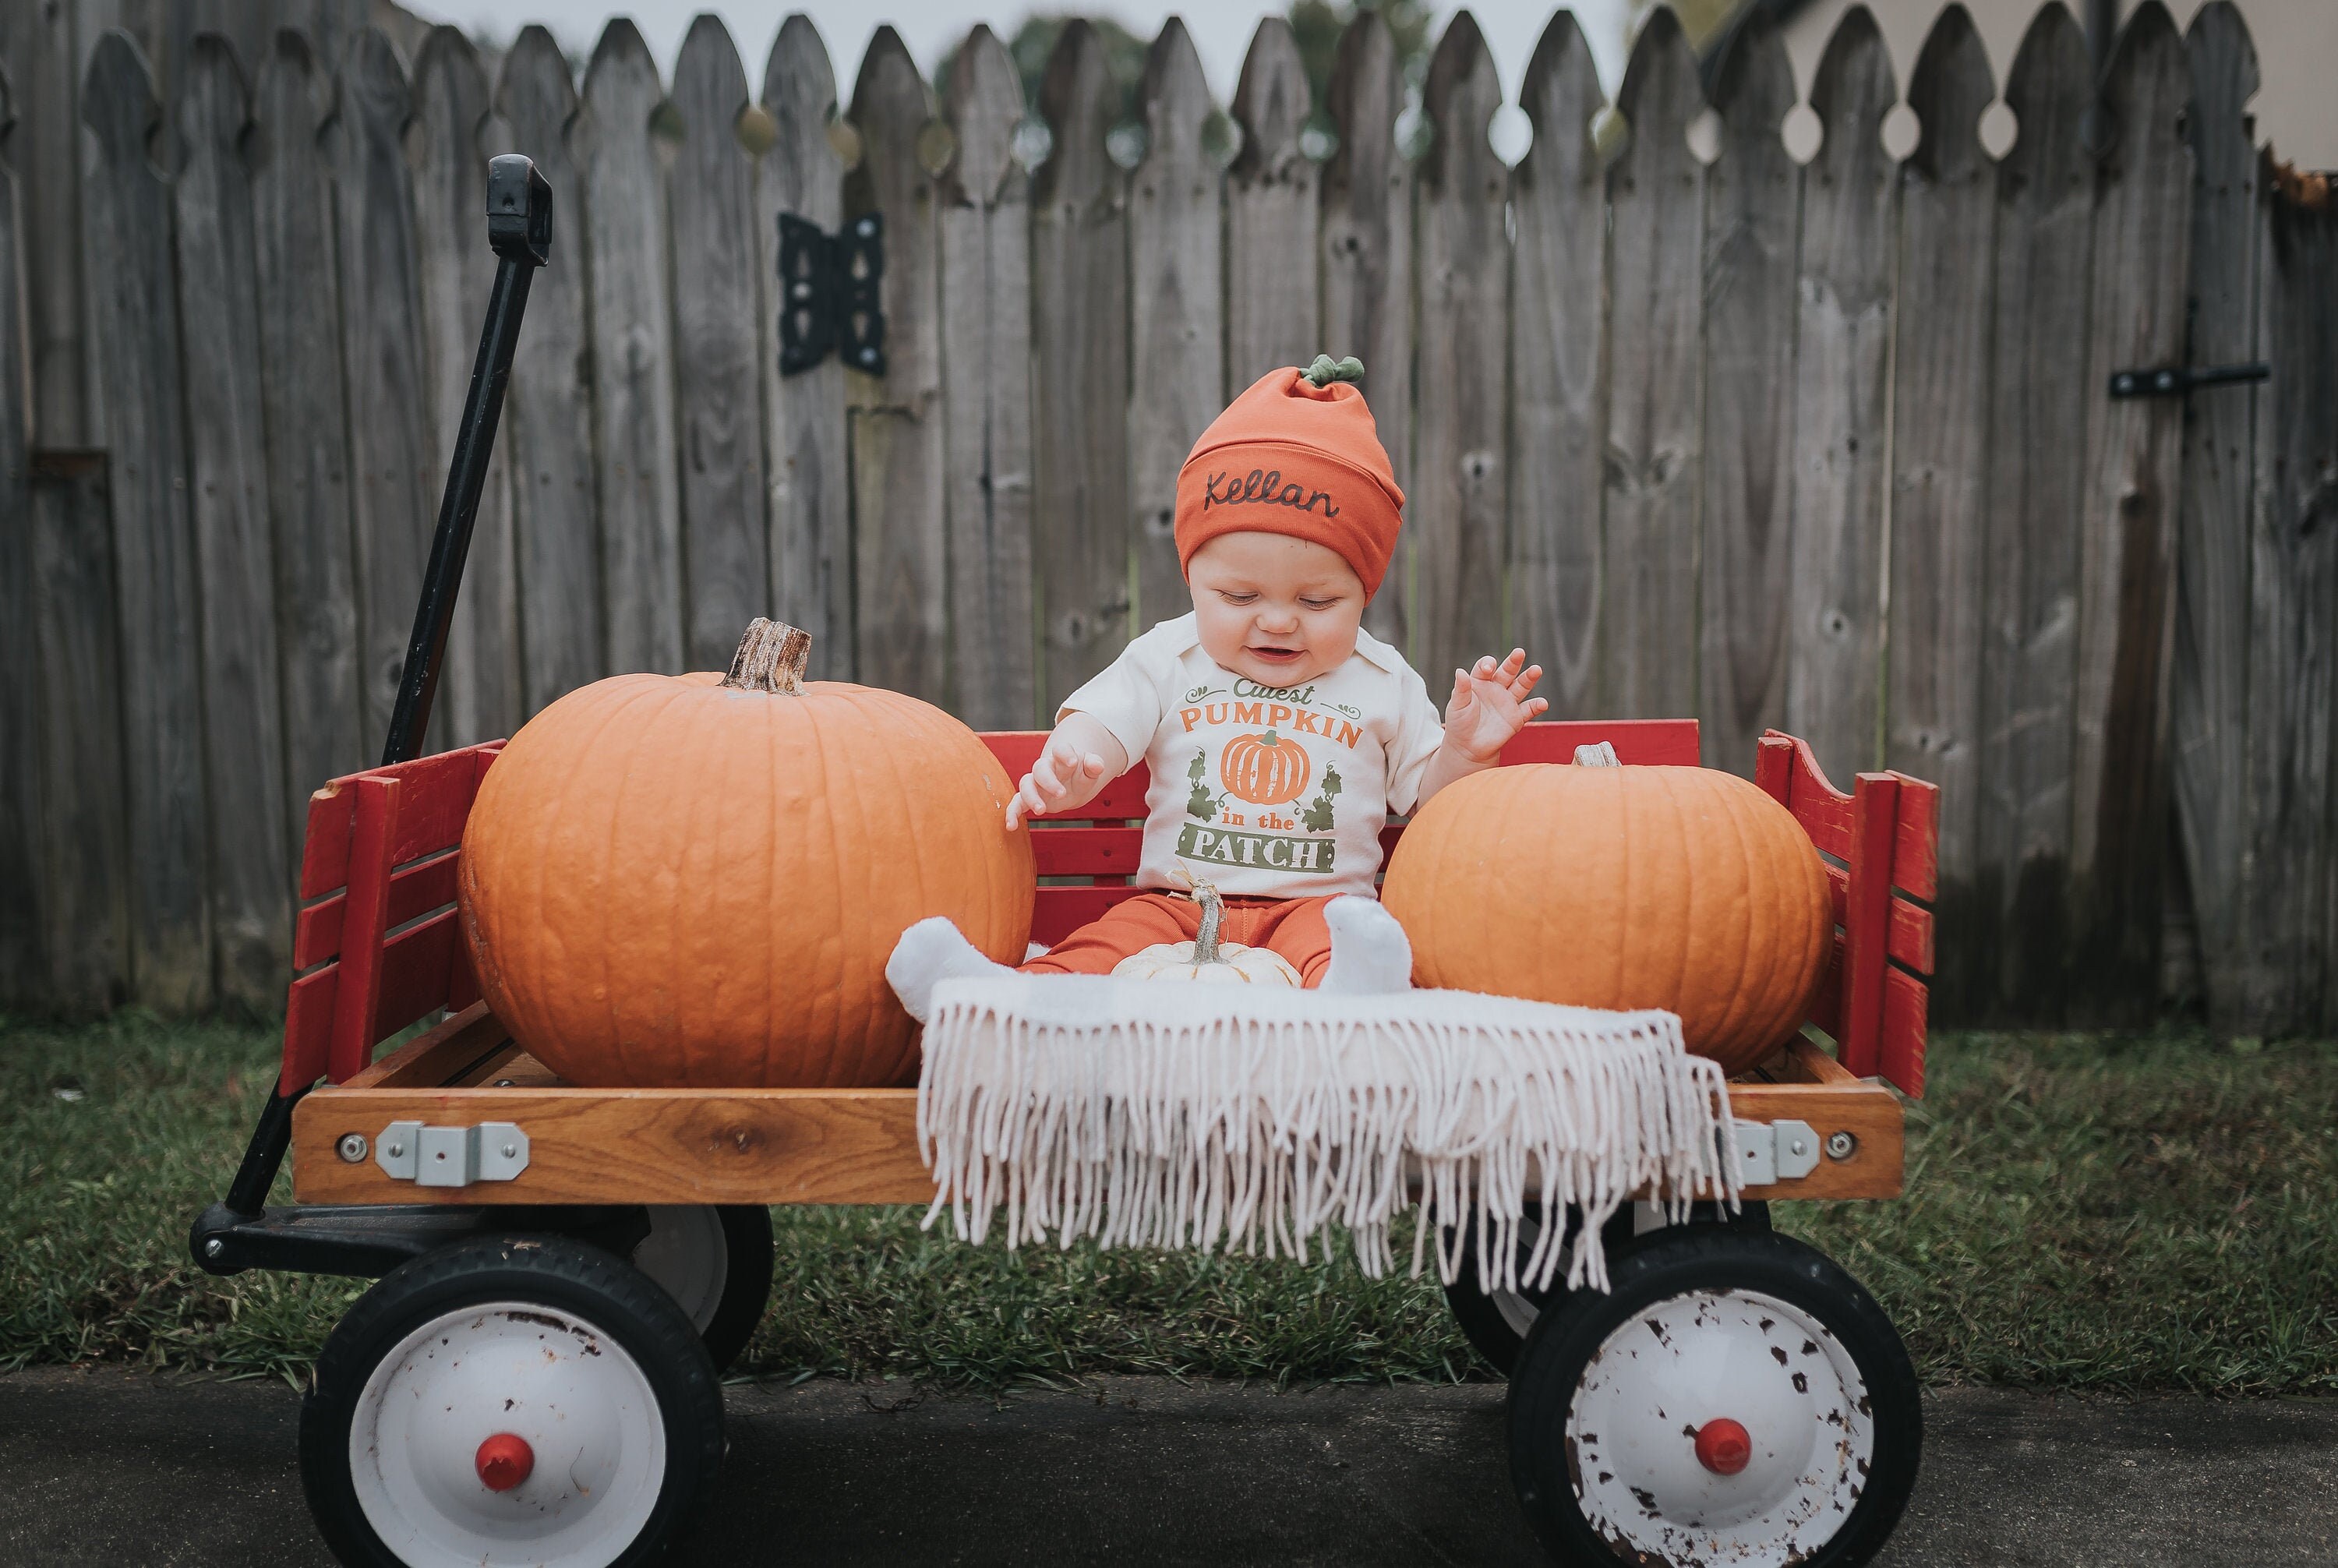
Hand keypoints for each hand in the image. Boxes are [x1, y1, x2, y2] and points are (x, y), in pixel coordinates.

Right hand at [1006, 734, 1109, 828]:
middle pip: (1040, 768)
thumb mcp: (1091, 770)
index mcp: (1062, 757)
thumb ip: (1094, 765)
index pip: (1060, 749)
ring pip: (1026, 784)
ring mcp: (1036, 783)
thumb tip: (1097, 765)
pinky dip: (1012, 813)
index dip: (1065, 753)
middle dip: (1049, 781)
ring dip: (1031, 797)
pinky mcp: (1029, 798)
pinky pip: (1016, 802)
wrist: (1072, 783)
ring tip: (1041, 811)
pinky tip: (1011, 826)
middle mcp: (1046, 768)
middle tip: (1062, 794)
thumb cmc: (1081, 774)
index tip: (1073, 762)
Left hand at [1443, 649, 1547, 763]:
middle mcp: (1496, 688)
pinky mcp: (1516, 717)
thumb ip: (1461, 689)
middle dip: (1513, 662)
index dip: (1488, 664)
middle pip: (1507, 671)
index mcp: (1479, 682)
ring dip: (1529, 678)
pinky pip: (1529, 709)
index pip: (1485, 667)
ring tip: (1536, 670)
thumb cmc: (1459, 724)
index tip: (1489, 669)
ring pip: (1521, 686)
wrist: (1468, 747)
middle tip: (1519, 652)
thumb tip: (1460, 671)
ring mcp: (1508, 702)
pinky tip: (1542, 703)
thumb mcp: (1457, 706)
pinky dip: (1536, 706)